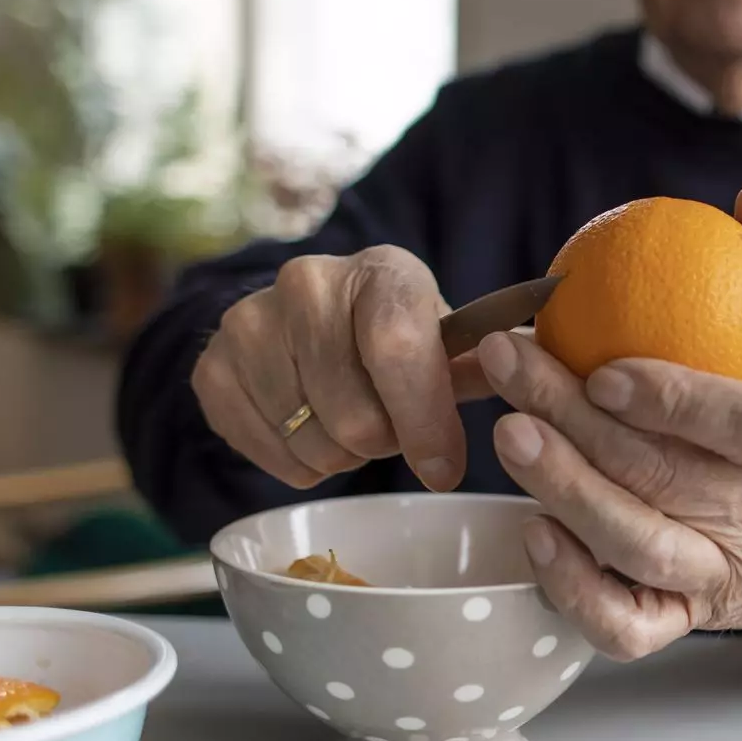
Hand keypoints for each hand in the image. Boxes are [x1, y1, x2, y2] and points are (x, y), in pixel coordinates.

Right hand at [192, 246, 493, 490]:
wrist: (308, 316)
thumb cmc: (396, 334)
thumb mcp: (444, 338)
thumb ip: (483, 367)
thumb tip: (531, 380)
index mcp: (381, 271)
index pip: (397, 350)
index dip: (423, 420)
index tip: (444, 469)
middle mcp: (307, 283)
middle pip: (354, 416)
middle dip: (385, 441)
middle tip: (390, 426)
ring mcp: (248, 324)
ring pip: (313, 445)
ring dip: (343, 455)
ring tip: (350, 422)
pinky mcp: (210, 369)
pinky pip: (270, 457)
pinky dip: (300, 465)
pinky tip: (311, 429)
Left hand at [478, 183, 741, 659]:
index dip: (678, 400)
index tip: (604, 364)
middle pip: (665, 477)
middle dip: (575, 420)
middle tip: (506, 359)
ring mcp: (719, 578)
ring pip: (639, 548)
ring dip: (566, 491)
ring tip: (507, 432)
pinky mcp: (683, 623)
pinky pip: (625, 625)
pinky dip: (575, 589)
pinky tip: (528, 531)